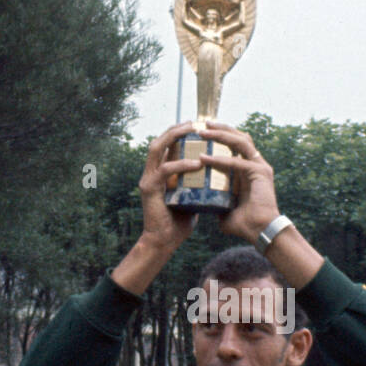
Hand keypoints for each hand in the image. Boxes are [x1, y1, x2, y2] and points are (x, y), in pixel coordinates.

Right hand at [139, 121, 203, 251]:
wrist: (164, 242)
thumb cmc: (178, 222)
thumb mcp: (190, 197)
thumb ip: (197, 184)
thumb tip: (217, 174)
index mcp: (159, 172)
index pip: (167, 145)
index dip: (179, 132)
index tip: (197, 126)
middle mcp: (150, 172)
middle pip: (160, 140)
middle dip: (176, 128)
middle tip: (194, 123)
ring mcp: (148, 179)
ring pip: (157, 148)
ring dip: (174, 137)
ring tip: (192, 132)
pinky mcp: (150, 189)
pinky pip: (165, 170)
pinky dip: (181, 164)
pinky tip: (196, 163)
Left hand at [195, 122, 279, 243]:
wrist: (261, 232)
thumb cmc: (245, 224)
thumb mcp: (225, 209)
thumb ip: (215, 200)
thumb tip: (200, 201)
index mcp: (249, 169)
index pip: (235, 145)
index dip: (220, 137)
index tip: (202, 133)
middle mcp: (256, 164)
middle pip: (239, 137)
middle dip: (220, 129)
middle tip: (202, 125)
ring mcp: (260, 166)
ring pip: (240, 142)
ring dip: (220, 135)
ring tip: (203, 132)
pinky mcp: (260, 172)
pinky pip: (237, 162)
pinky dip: (219, 160)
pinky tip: (204, 158)